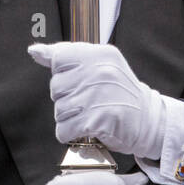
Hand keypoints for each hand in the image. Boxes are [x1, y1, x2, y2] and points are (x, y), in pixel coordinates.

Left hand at [29, 42, 166, 159]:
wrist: (149, 121)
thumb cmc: (120, 93)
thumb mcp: (100, 65)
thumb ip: (66, 56)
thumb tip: (34, 51)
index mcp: (100, 54)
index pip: (59, 57)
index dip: (64, 74)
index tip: (79, 82)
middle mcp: (99, 72)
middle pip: (56, 87)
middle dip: (67, 99)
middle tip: (90, 101)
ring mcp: (98, 96)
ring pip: (59, 110)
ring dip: (70, 118)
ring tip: (90, 115)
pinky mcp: (96, 121)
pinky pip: (63, 130)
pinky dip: (71, 134)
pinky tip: (86, 129)